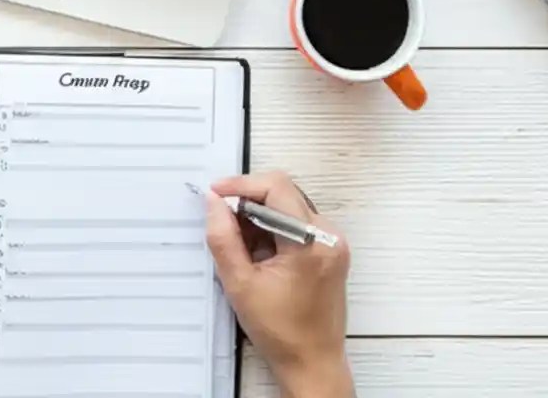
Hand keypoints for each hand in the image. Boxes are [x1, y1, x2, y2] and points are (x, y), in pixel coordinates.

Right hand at [205, 172, 353, 397]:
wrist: (312, 362)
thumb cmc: (280, 331)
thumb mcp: (239, 283)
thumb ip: (223, 238)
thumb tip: (213, 203)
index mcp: (311, 243)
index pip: (276, 188)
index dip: (241, 185)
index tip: (216, 194)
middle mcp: (329, 236)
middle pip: (283, 193)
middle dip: (248, 201)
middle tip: (222, 220)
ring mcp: (334, 243)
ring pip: (289, 207)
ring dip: (260, 216)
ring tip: (240, 246)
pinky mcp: (331, 250)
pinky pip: (298, 223)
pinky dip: (274, 229)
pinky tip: (258, 253)